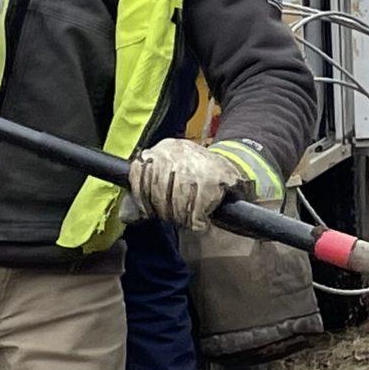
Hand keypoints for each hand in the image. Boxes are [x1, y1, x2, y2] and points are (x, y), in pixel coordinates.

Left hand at [128, 139, 245, 230]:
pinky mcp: (212, 182)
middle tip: (172, 217)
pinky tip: (199, 222)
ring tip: (187, 220)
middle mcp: (179, 152)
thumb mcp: (174, 167)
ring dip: (180, 217)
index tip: (146, 212)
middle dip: (164, 210)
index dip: (141, 197)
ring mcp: (196, 166)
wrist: (238, 164)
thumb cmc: (200, 173)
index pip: (140, 171)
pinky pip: (195, 211)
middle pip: (157, 189)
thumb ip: (151, 183)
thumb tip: (130, 215)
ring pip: (176, 202)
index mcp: (167, 147)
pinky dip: (196, 222)